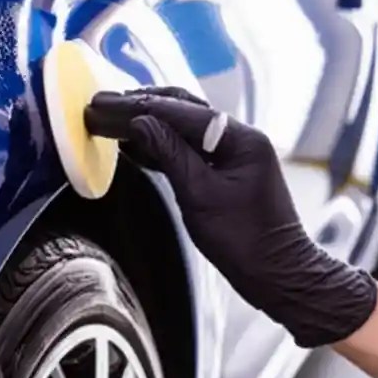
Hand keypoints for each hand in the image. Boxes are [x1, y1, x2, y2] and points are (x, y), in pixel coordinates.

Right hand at [85, 87, 376, 346]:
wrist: (278, 273)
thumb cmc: (242, 241)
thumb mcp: (199, 196)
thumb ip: (169, 154)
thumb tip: (138, 122)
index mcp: (240, 138)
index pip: (181, 111)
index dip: (138, 107)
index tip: (102, 104)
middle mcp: (239, 137)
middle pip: (183, 110)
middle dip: (140, 105)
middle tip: (100, 104)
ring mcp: (234, 153)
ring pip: (184, 126)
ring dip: (147, 121)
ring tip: (110, 117)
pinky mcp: (226, 170)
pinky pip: (188, 146)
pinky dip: (159, 142)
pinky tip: (133, 142)